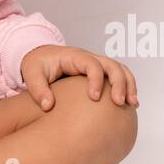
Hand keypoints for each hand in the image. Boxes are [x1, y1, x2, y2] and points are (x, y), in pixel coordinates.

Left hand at [20, 44, 138, 111]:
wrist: (41, 57)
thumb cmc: (38, 63)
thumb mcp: (32, 73)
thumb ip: (38, 89)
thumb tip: (48, 107)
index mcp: (74, 57)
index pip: (91, 64)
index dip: (96, 80)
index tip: (94, 98)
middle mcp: (90, 59)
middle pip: (112, 65)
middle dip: (118, 83)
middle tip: (119, 102)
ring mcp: (97, 65)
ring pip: (120, 69)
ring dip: (128, 85)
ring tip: (132, 104)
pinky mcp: (101, 74)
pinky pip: (119, 76)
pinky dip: (128, 87)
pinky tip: (131, 104)